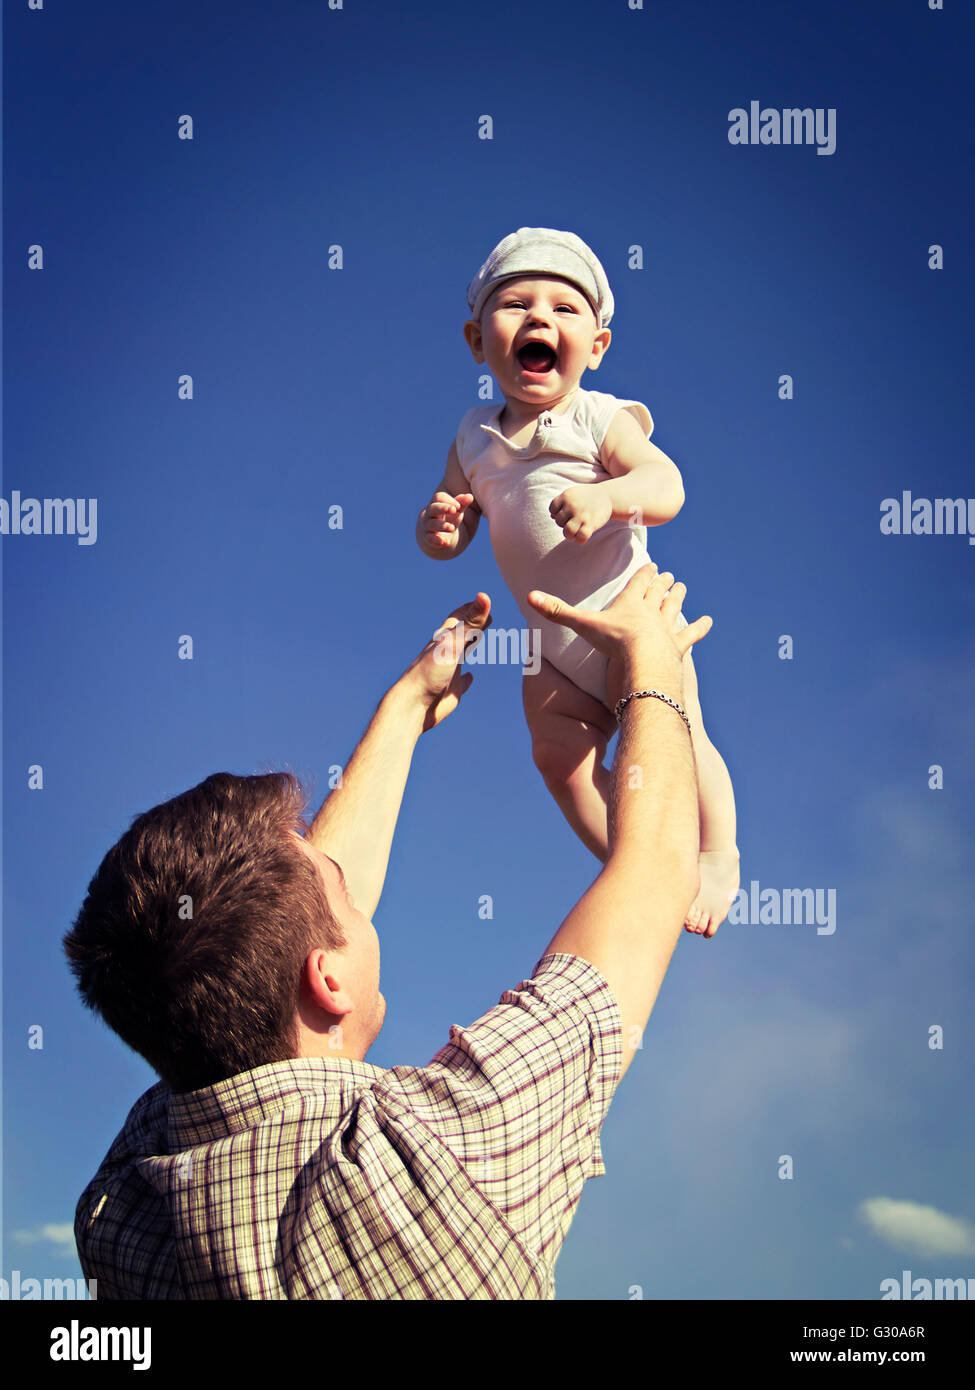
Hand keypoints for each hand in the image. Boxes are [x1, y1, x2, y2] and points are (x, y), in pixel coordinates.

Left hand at [398, 592, 491, 731]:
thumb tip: (484, 595)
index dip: (471, 608)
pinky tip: (471, 677)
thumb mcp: (453, 643)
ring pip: (461, 654)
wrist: (413, 705)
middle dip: (473, 624)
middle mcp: (445, 652)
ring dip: (470, 645)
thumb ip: (471, 622)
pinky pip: (461, 682)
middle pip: (461, 633)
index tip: (482, 600)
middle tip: (486, 616)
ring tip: (478, 639)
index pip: (459, 617)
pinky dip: (468, 678)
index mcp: (444, 639)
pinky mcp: (450, 690)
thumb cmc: (430, 673)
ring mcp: (447, 670)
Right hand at [421, 491, 475, 550]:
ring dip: (442, 525)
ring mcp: (427, 527)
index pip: (438, 498)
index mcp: (436, 505)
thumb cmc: (446, 520)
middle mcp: (429, 515)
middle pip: (432, 508)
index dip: (448, 500)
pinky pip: (430, 539)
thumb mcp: (455, 512)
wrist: (434, 538)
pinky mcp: (428, 539)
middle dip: (443, 508)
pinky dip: (437, 540)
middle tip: (454, 510)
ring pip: (432, 524)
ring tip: (452, 528)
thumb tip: (470, 496)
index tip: (459, 506)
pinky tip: (445, 542)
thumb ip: (462, 504)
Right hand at [527, 563, 710, 679]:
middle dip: (662, 582)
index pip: (639, 581)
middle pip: (659, 590)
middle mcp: (652, 609)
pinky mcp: (679, 644)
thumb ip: (557, 611)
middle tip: (668, 575)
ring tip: (681, 587)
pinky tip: (708, 622)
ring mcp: (667, 626)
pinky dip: (700, 627)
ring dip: (678, 596)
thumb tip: (529, 597)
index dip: (645, 573)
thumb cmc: (613, 641)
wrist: (644, 661)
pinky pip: (692, 633)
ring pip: (674, 606)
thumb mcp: (582, 625)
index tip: (651, 565)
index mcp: (631, 601)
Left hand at [550, 484, 612, 542]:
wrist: (607, 495)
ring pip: (567, 532)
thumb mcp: (572, 495)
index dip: (558, 513)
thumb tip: (551, 516)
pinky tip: (582, 537)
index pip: (552, 509)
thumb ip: (561, 504)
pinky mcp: (591, 523)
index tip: (566, 514)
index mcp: (566, 496)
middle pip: (559, 522)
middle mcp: (572, 505)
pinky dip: (579, 540)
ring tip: (576, 531)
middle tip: (574, 522)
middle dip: (564, 524)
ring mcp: (581, 515)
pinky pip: (580, 538)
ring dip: (570, 535)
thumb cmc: (586, 497)